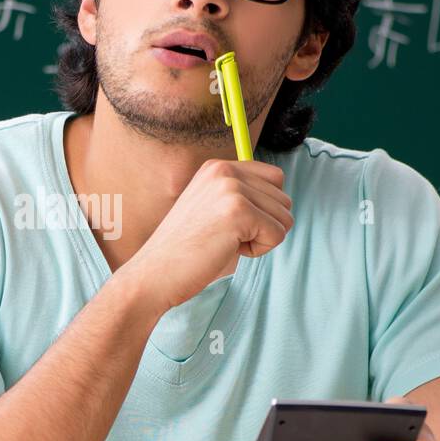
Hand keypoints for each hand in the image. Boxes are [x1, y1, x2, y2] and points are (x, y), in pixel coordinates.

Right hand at [120, 158, 292, 312]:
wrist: (155, 273)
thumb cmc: (186, 250)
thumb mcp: (212, 207)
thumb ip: (242, 195)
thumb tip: (283, 201)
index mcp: (218, 167)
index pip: (275, 178)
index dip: (263, 209)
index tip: (232, 224)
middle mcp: (224, 170)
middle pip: (284, 198)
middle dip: (263, 226)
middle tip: (226, 237)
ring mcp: (231, 189)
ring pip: (284, 217)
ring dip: (261, 239)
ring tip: (225, 243)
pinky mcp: (238, 212)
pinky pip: (277, 235)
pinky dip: (258, 250)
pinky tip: (227, 250)